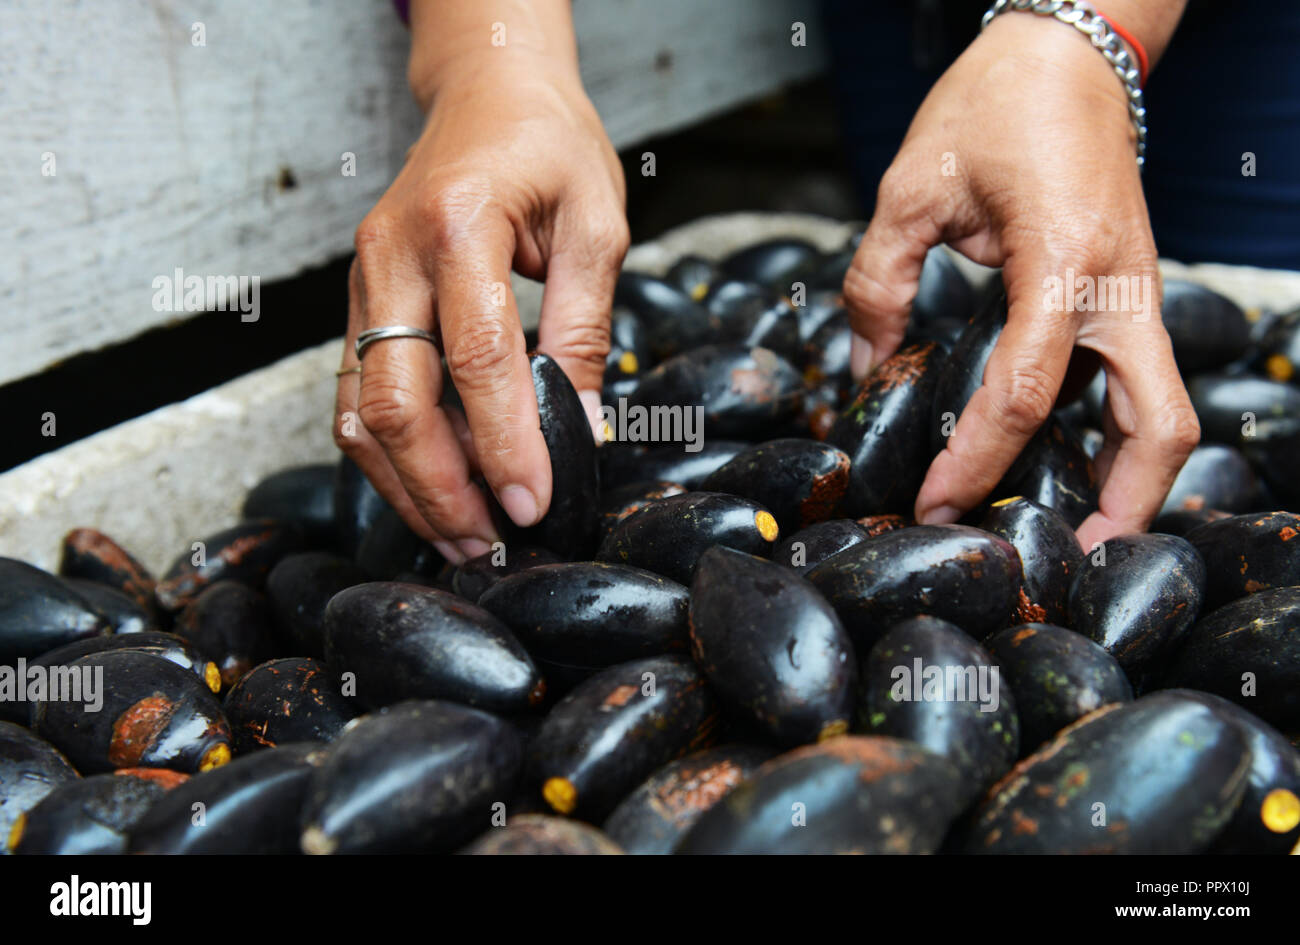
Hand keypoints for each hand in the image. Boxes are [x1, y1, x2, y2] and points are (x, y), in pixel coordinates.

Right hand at [334, 55, 627, 563]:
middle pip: (394, 401)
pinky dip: (388, 453)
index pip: (476, 358)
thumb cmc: (549, 149)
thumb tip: (582, 428)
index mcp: (459, 224)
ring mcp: (363, 279)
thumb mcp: (596, 225)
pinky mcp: (358, 300)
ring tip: (459, 536)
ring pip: (358, 410)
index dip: (504, 443)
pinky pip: (354, 394)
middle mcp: (392, 256)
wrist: (488, 93)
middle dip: (440, 489)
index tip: (533, 504)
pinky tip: (431, 488)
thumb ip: (583, 328)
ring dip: (406, 485)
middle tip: (488, 543)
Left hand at [842, 13, 1198, 547]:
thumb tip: (862, 370)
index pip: (1026, 390)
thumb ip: (879, 285)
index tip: (932, 506)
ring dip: (1127, 476)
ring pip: (1161, 408)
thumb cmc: (992, 102)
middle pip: (1156, 424)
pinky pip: (1134, 379)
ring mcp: (1137, 290)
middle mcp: (1122, 286)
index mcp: (1065, 260)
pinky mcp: (1130, 290)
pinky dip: (1108, 430)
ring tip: (1065, 527)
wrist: (1068, 49)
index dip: (977, 460)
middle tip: (1062, 562)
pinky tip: (1056, 456)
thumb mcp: (910, 189)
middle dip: (1121, 507)